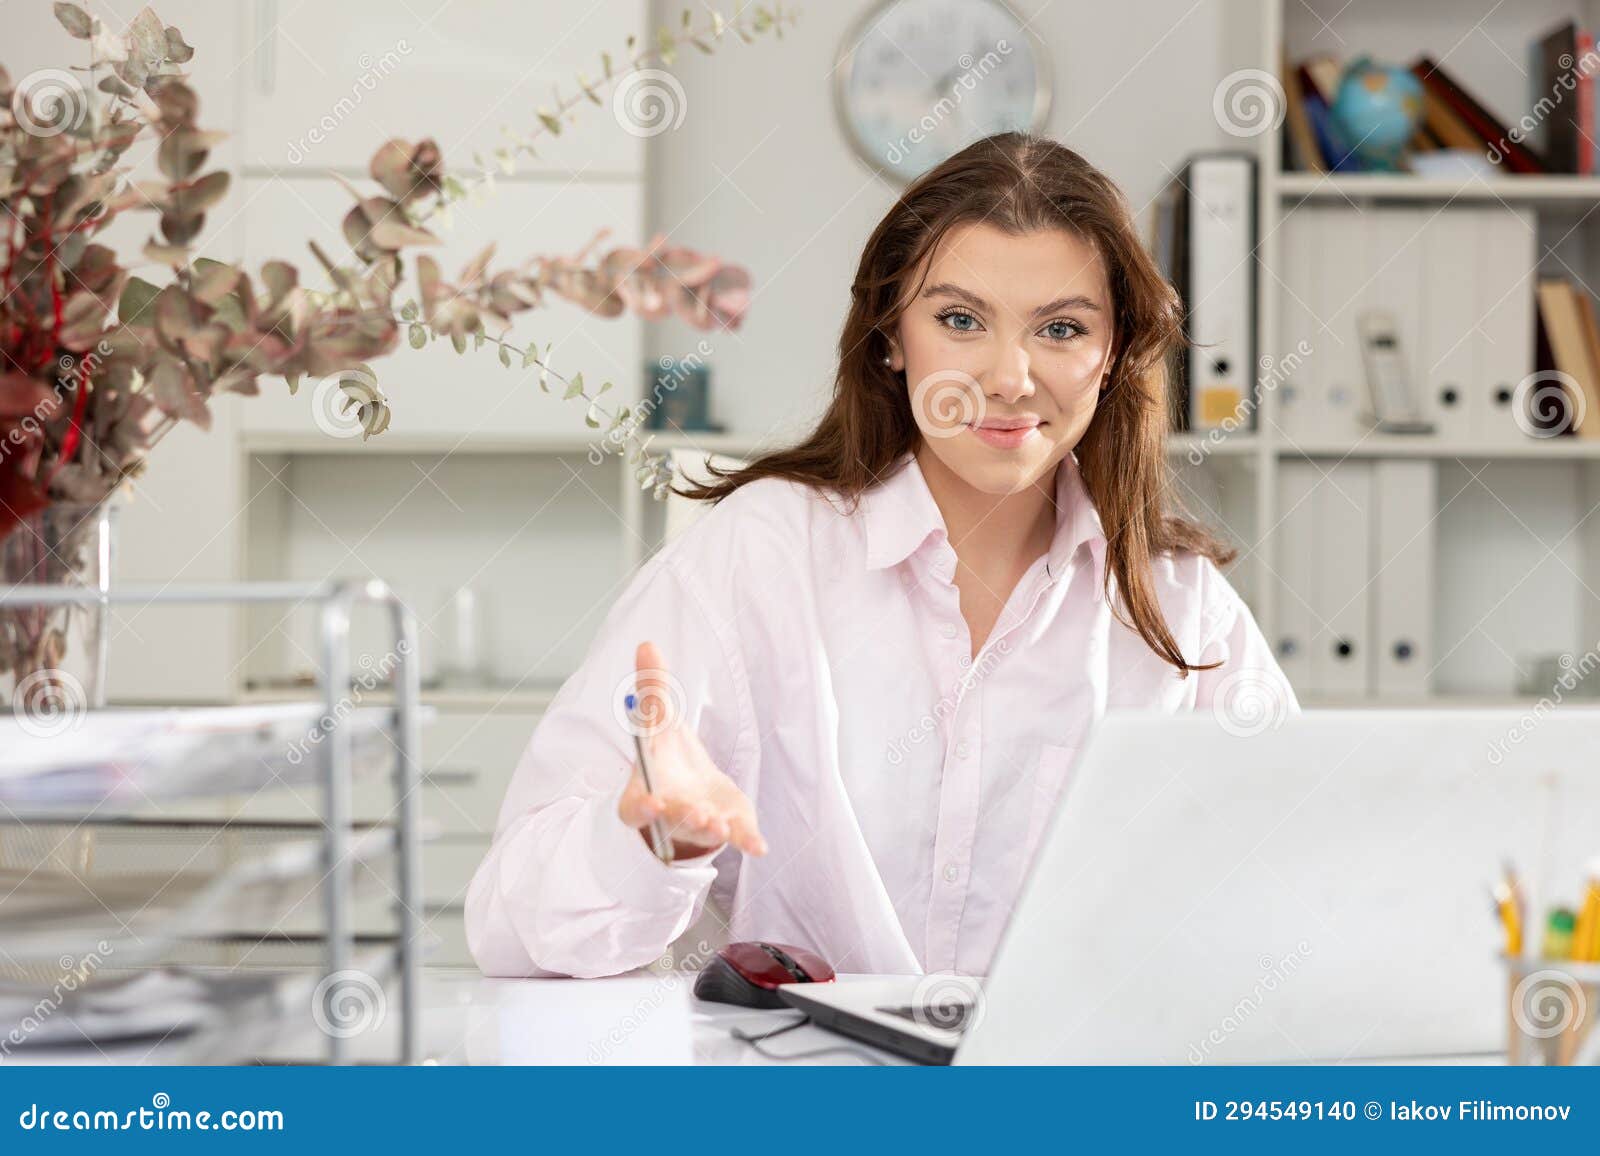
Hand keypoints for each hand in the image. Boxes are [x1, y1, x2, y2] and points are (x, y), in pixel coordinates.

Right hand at [617, 640, 766, 858]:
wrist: (690, 788)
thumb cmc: (666, 756)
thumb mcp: (658, 721)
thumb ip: (652, 688)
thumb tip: (646, 644)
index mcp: (646, 791)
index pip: (634, 806)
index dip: (640, 807)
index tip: (649, 802)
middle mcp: (670, 814)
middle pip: (673, 821)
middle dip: (685, 818)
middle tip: (699, 815)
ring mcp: (701, 823)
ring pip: (704, 831)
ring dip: (712, 829)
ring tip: (720, 826)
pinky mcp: (730, 825)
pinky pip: (739, 837)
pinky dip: (748, 840)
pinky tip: (759, 847)